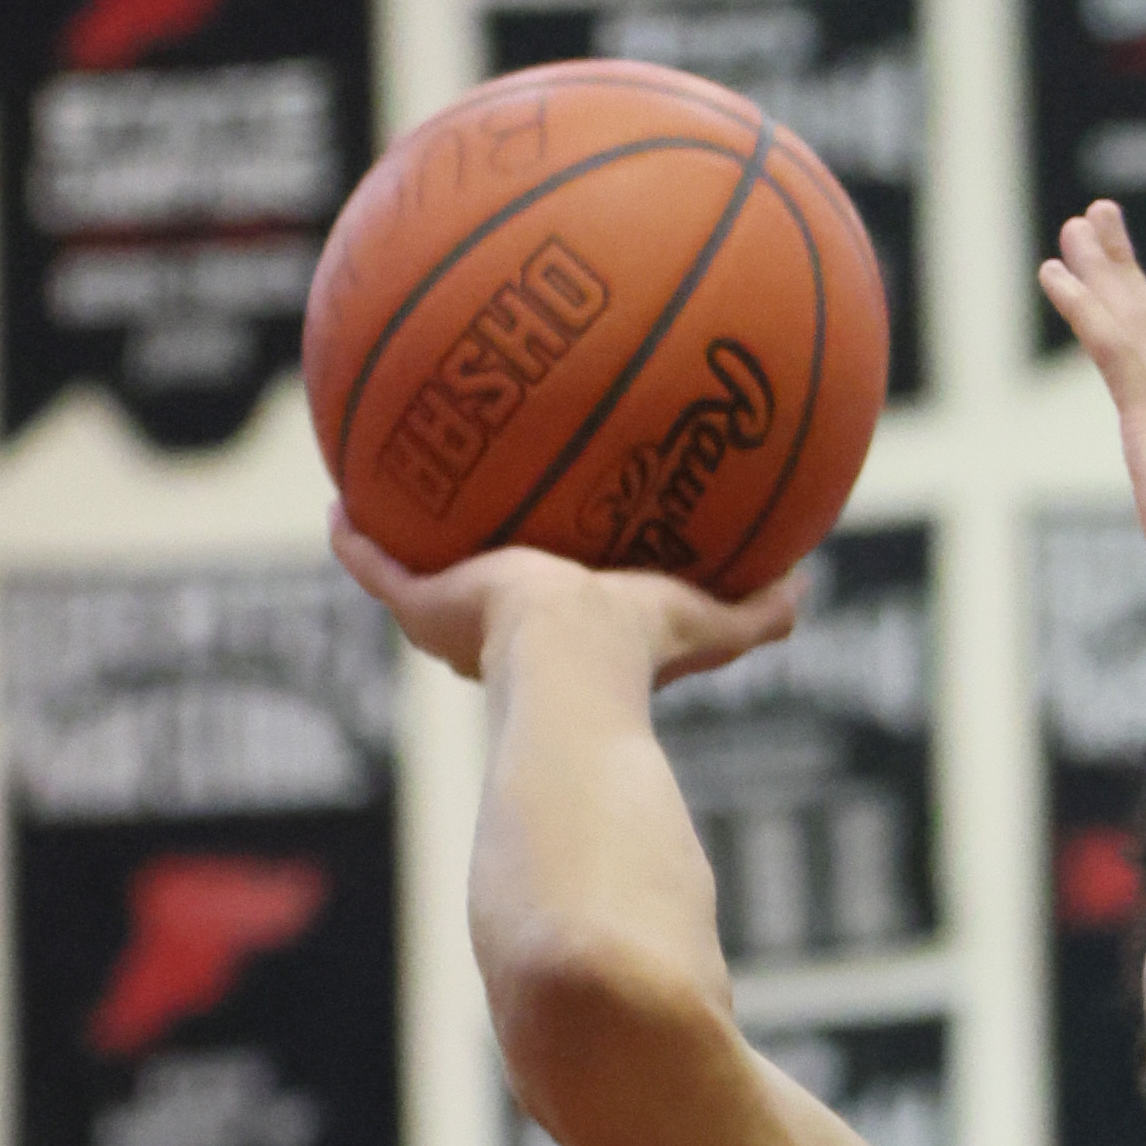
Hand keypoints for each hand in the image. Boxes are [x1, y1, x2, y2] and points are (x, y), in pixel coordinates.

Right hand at [328, 505, 797, 689]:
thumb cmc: (641, 652)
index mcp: (567, 635)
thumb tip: (809, 583)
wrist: (575, 663)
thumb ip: (758, 611)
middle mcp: (506, 637)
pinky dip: (354, 540)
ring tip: (385, 482)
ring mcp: (457, 624)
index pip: (554, 603)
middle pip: (481, 589)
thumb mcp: (709, 622)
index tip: (553, 532)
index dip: (553, 573)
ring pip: (417, 577)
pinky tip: (337, 501)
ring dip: (402, 535)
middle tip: (467, 500)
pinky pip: (373, 567)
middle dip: (474, 552)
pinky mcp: (420, 609)